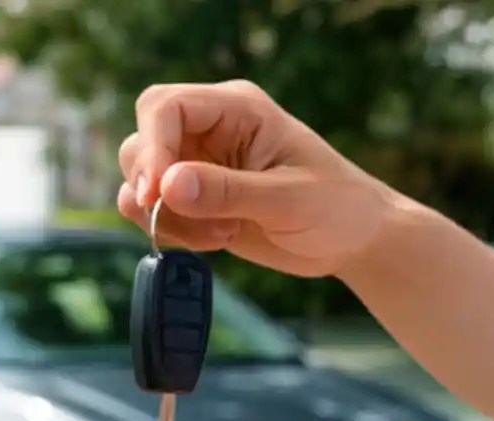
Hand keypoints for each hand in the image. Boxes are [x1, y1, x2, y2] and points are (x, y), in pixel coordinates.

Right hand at [116, 80, 401, 277]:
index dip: (152, 148)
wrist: (353, 240)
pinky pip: (154, 211)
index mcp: (236, 108)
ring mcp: (199, 165)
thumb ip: (227, 192)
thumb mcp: (288, 199)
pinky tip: (216, 241)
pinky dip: (171, 231)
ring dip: (165, 216)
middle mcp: (210, 130)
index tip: (156, 193)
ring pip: (140, 179)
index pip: (165, 107)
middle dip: (151, 185)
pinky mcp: (196, 200)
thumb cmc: (337, 207)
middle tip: (187, 219)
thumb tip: (167, 186)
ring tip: (218, 234)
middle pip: (142, 140)